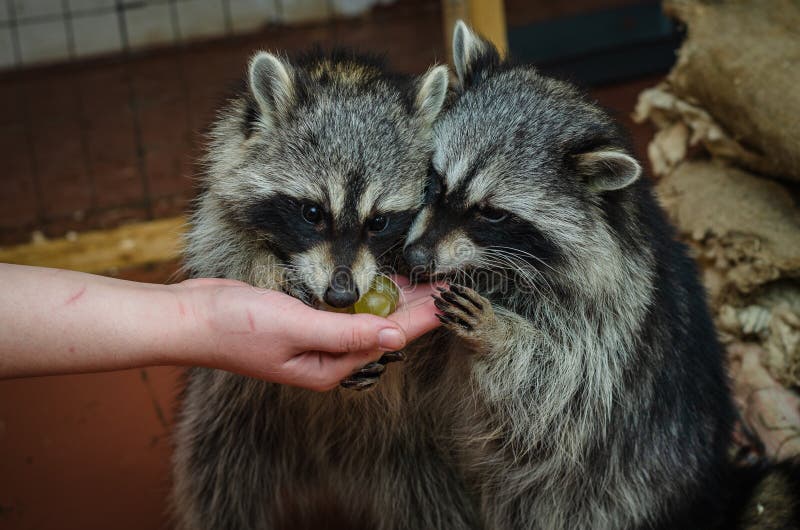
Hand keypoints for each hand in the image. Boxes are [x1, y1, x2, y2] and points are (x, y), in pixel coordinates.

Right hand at [178, 277, 440, 390]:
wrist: (192, 318)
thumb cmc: (238, 327)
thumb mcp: (297, 329)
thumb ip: (347, 334)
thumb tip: (395, 338)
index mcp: (329, 367)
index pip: (388, 339)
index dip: (422, 319)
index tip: (450, 299)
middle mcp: (326, 357)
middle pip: (382, 330)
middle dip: (415, 310)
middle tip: (445, 284)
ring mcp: (314, 338)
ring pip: (365, 318)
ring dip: (393, 301)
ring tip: (423, 282)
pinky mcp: (302, 320)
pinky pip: (344, 309)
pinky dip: (364, 295)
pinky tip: (378, 283)